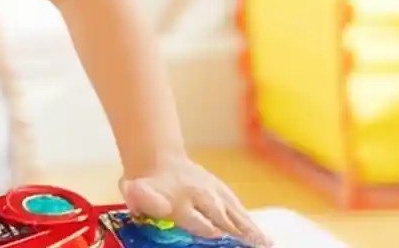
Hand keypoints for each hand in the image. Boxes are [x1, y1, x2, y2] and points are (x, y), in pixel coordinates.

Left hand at [119, 155, 271, 246]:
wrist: (157, 159)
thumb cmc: (147, 184)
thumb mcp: (136, 191)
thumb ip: (138, 196)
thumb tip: (132, 191)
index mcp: (180, 201)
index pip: (200, 221)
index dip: (208, 229)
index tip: (216, 235)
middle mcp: (202, 196)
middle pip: (223, 220)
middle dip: (236, 235)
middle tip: (254, 247)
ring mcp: (215, 193)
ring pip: (236, 215)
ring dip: (250, 232)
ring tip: (265, 245)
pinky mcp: (224, 193)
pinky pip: (240, 210)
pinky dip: (251, 224)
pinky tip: (263, 239)